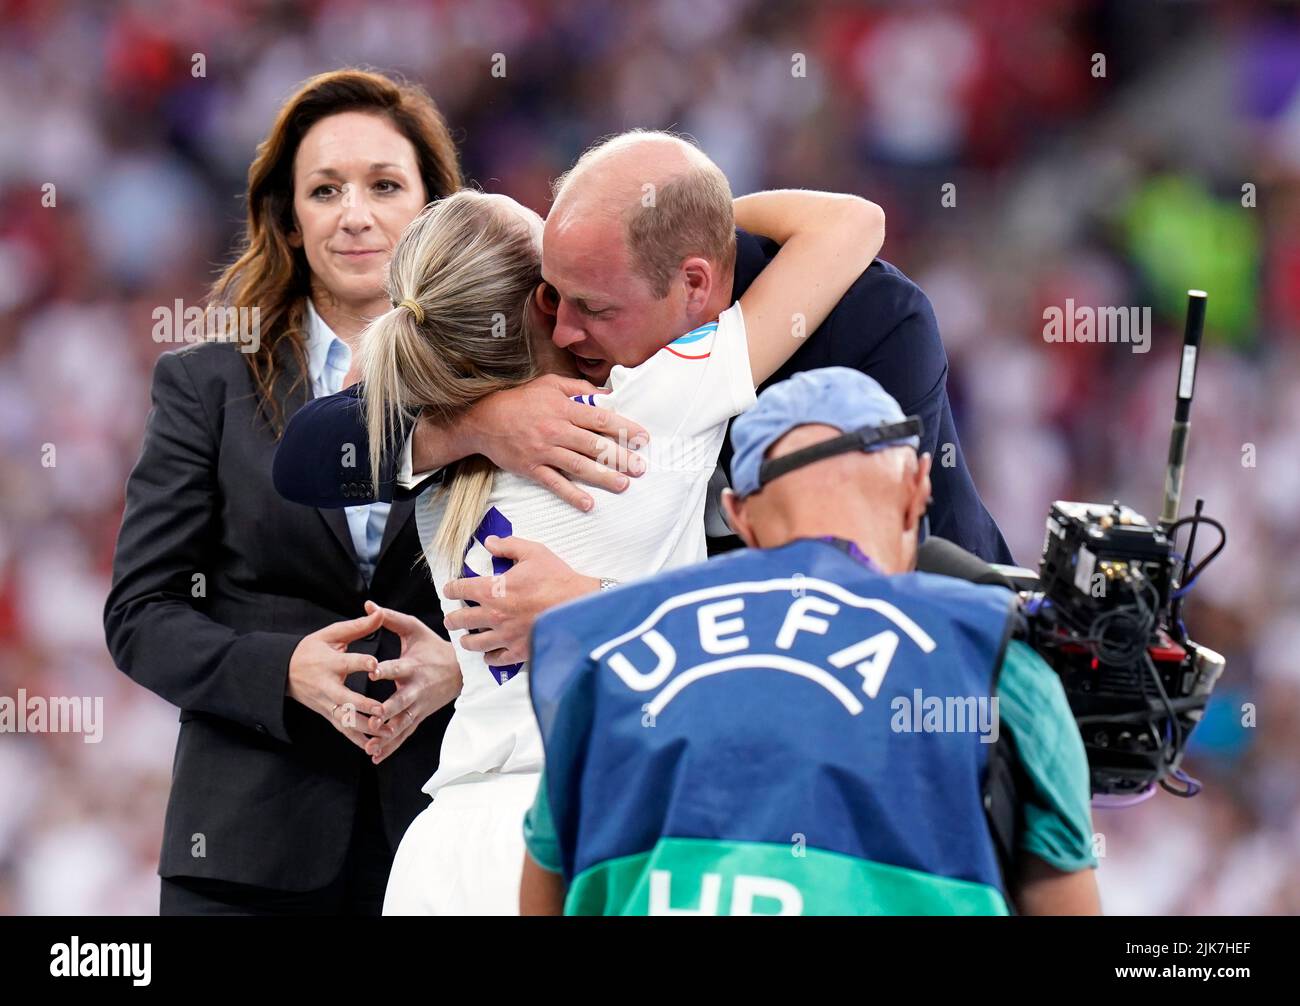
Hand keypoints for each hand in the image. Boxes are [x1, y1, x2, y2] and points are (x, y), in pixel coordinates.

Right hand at [287, 610, 385, 751]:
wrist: (284, 672)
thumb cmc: (312, 650)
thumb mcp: (331, 635)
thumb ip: (358, 627)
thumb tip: (380, 612)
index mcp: (330, 664)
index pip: (347, 663)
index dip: (362, 663)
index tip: (376, 665)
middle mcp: (327, 687)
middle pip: (346, 699)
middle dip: (364, 706)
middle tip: (383, 710)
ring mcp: (326, 704)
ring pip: (346, 720)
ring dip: (365, 728)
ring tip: (386, 733)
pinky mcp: (327, 715)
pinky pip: (343, 731)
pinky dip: (357, 741)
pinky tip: (374, 748)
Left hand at [360, 601, 462, 764]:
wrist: (460, 670)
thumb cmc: (432, 646)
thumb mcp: (413, 628)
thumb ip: (389, 618)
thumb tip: (368, 604)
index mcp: (413, 666)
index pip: (398, 667)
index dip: (386, 669)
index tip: (372, 671)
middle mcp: (416, 689)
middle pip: (400, 702)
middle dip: (386, 710)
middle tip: (371, 716)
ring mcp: (418, 706)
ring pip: (401, 723)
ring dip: (386, 734)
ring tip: (370, 742)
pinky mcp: (418, 718)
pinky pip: (404, 734)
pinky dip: (390, 746)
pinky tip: (375, 756)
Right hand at [435, 374, 649, 511]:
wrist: (484, 419)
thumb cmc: (521, 400)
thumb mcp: (550, 384)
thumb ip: (580, 389)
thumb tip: (608, 395)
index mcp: (564, 409)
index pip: (601, 419)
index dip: (624, 428)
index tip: (642, 438)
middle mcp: (556, 430)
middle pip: (594, 445)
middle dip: (619, 457)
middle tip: (640, 467)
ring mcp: (544, 451)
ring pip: (578, 466)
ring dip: (603, 477)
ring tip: (623, 485)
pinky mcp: (532, 468)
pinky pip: (555, 483)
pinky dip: (572, 494)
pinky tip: (588, 504)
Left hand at [442, 536, 597, 665]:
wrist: (578, 606)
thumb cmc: (557, 579)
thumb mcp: (533, 552)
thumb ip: (508, 545)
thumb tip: (490, 542)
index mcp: (492, 590)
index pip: (460, 590)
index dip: (451, 589)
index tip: (449, 590)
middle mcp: (493, 615)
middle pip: (460, 620)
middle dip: (452, 618)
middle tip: (451, 619)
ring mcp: (505, 636)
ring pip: (474, 643)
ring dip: (466, 640)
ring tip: (466, 638)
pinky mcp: (519, 651)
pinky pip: (496, 659)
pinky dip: (489, 657)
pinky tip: (489, 654)